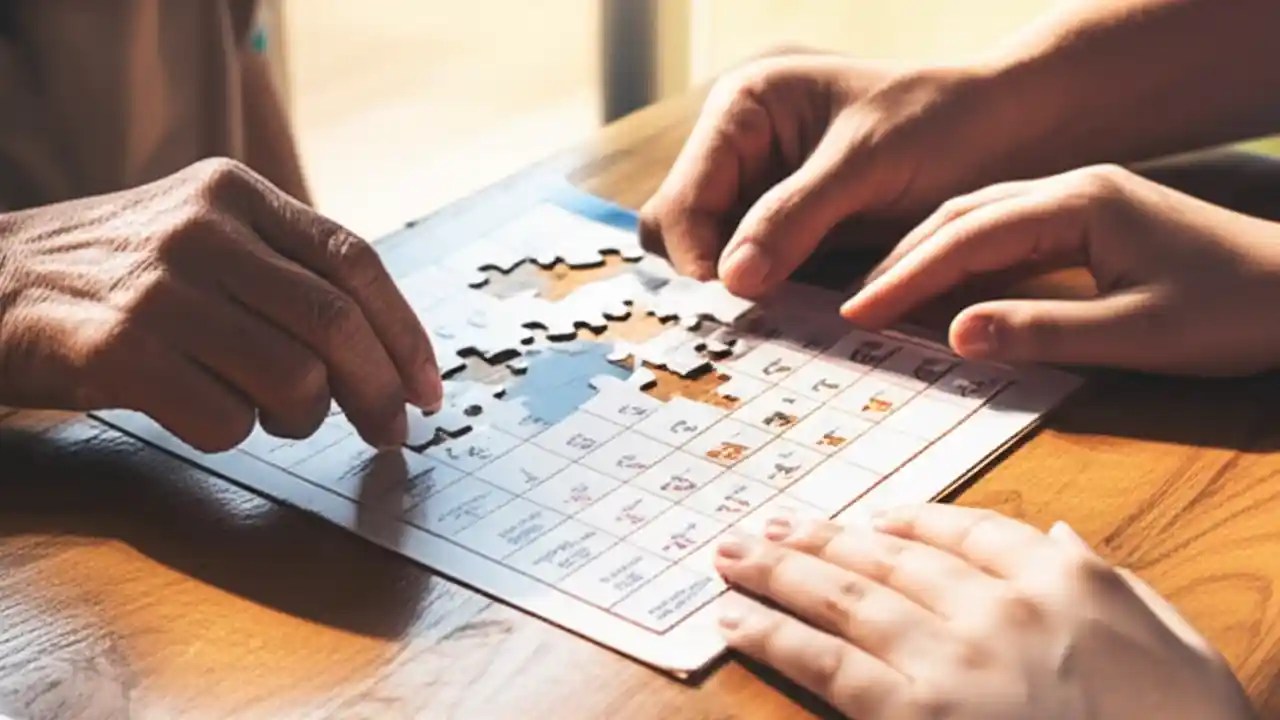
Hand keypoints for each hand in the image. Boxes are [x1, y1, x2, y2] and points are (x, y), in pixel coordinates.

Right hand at [0, 158, 441, 450]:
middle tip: (389, 432)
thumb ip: (288, 270)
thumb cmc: (123, 274)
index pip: (356, 262)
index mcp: (238, 193)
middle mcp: (204, 230)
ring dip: (303, 417)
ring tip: (278, 415)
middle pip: (336, 324)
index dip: (405, 335)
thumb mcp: (206, 233)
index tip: (427, 390)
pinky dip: (236, 433)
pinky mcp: (121, 351)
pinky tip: (210, 415)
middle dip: (379, 391)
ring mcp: (161, 289)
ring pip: (292, 378)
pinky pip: (227, 419)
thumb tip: (390, 353)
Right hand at [639, 53, 1013, 296]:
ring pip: (719, 261)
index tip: (732, 296)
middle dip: (714, 273)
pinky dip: (776, 298)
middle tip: (760, 311)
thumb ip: (792, 217)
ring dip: (745, 292)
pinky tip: (807, 311)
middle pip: (685, 233)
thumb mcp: (864, 164)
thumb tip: (729, 279)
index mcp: (745, 110)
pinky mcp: (796, 232)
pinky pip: (762, 275)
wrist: (1011, 132)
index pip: (681, 198)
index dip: (695, 250)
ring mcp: (766, 194)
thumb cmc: (942, 122)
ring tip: (788, 315)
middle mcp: (742, 152)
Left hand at [714, 505, 1254, 719]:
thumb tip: (1059, 535)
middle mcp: (995, 606)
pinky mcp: (914, 716)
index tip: (871, 518)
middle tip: (768, 524)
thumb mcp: (1174, 639)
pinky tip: (735, 620)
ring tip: (731, 555)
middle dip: (820, 537)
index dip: (909, 522)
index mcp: (1060, 579)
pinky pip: (828, 665)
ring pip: (844, 598)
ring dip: (779, 572)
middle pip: (887, 557)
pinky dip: (775, 637)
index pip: (966, 531)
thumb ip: (1106, 579)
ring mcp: (950, 659)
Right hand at [842, 164, 1279, 375]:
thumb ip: (1043, 331)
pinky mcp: (1090, 220)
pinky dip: (961, 259)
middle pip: (961, 215)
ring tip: (880, 298)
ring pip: (978, 218)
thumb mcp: (1139, 333)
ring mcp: (1080, 200)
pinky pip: (1004, 233)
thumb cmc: (1232, 312)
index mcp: (1077, 203)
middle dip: (900, 260)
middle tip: (851, 306)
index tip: (856, 313)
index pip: (967, 237)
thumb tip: (953, 336)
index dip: (906, 277)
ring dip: (925, 255)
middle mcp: (1071, 189)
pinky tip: (942, 288)